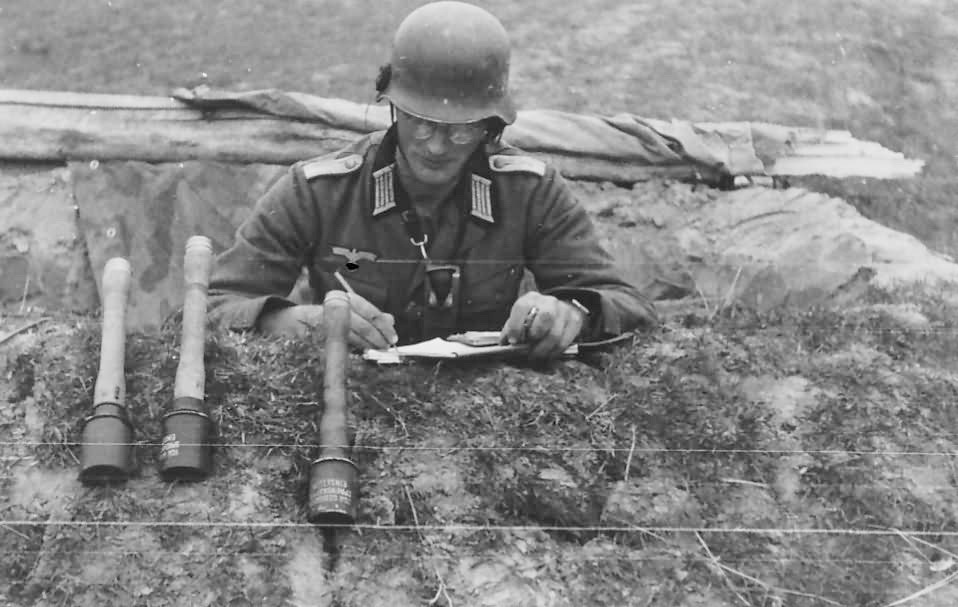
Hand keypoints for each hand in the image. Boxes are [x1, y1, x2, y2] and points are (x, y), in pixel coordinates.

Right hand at [259, 292, 397, 349]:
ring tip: (379, 352)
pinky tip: (358, 357)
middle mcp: (323, 308)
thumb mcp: (339, 312)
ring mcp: (314, 324)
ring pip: (345, 334)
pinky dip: (346, 352)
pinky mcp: (305, 339)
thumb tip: (390, 319)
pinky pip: (329, 346)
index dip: (378, 318)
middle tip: (388, 345)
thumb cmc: (311, 318)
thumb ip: (364, 315)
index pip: (360, 304)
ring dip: (364, 344)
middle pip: (355, 320)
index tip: (392, 331)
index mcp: (333, 298)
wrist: (273, 322)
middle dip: (375, 334)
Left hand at [499, 292, 586, 358]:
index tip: (513, 341)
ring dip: (544, 350)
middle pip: (545, 317)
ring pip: (555, 334)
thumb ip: (510, 330)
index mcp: (531, 299)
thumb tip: (504, 344)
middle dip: (535, 336)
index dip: (516, 325)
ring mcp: (564, 311)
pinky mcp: (575, 321)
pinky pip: (564, 342)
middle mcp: (549, 302)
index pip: (522, 307)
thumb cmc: (534, 317)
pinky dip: (554, 352)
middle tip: (528, 349)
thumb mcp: (520, 319)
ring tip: (537, 355)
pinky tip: (548, 354)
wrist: (559, 310)